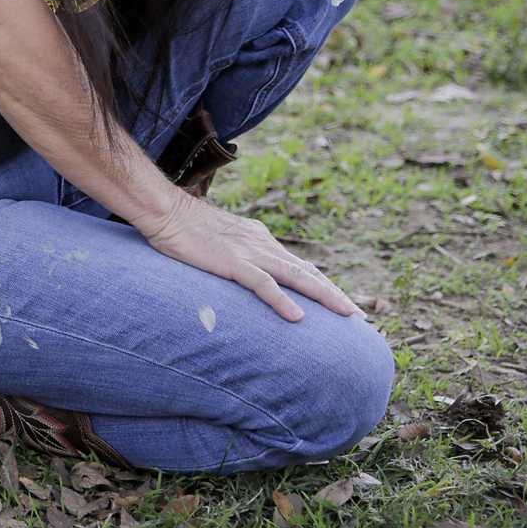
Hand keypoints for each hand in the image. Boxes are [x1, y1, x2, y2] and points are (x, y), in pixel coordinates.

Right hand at [136, 193, 361, 321]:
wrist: (165, 210)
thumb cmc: (185, 226)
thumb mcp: (222, 240)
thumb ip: (240, 253)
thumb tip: (250, 272)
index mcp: (261, 240)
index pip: (302, 266)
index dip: (325, 285)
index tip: (345, 305)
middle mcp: (263, 245)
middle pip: (309, 273)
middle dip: (336, 295)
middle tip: (361, 317)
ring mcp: (249, 253)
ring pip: (297, 277)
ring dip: (325, 296)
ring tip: (348, 315)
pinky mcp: (232, 262)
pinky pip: (263, 284)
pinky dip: (282, 300)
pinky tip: (298, 317)